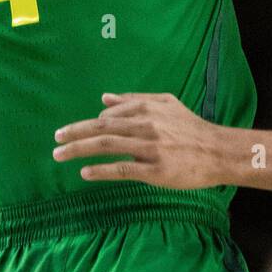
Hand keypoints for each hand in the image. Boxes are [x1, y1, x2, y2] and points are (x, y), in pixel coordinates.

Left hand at [52, 92, 226, 189]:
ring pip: (107, 146)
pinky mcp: (155, 170)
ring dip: (79, 149)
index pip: (108, 115)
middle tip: (55, 139)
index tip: (73, 133)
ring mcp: (150, 147)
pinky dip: (101, 170)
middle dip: (75, 132)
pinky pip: (122, 169)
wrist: (217, 151)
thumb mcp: (165, 104)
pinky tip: (85, 173)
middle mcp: (146, 124)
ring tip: (59, 155)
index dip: (88, 124)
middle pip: (102, 128)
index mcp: (147, 108)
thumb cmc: (189, 127)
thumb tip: (104, 97)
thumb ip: (134, 101)